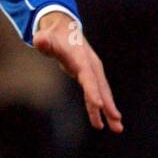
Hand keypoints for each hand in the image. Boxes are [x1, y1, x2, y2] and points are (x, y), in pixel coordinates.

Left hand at [32, 11, 122, 132]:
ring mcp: (94, 71)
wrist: (64, 29)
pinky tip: (109, 120)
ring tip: (118, 128)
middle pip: (100, 88)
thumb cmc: (52, 36)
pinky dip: (105, 106)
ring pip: (103, 93)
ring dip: (110, 110)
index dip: (93, 91)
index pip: (88, 77)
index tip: (99, 105)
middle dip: (107, 106)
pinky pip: (99, 93)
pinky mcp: (92, 76)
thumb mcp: (44, 37)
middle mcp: (91, 65)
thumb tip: (40, 40)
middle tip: (115, 123)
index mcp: (81, 58)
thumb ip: (43, 40)